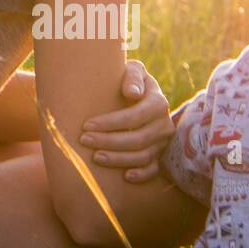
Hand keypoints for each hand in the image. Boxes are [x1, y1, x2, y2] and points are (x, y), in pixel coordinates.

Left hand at [79, 60, 173, 181]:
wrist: (139, 94)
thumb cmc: (129, 81)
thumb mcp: (133, 70)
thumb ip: (132, 76)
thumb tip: (132, 93)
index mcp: (158, 102)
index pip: (135, 116)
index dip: (110, 123)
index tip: (87, 125)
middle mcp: (164, 124)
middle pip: (138, 139)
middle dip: (109, 142)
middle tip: (84, 141)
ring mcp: (163, 142)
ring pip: (143, 156)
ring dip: (119, 159)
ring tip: (95, 157)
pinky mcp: (160, 155)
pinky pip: (154, 169)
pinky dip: (141, 175)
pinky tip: (125, 176)